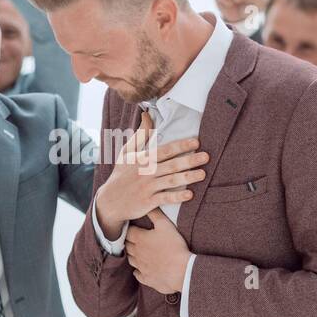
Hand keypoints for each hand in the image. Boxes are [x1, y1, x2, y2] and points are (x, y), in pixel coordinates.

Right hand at [95, 111, 207, 236]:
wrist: (109, 201)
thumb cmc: (120, 175)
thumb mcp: (126, 152)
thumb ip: (139, 135)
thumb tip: (146, 114)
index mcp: (141, 159)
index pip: (164, 150)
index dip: (180, 146)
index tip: (196, 142)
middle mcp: (145, 172)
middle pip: (171, 165)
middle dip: (189, 160)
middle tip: (206, 157)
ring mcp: (147, 187)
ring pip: (170, 181)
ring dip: (188, 177)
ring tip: (203, 174)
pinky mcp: (148, 202)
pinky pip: (165, 199)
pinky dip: (177, 197)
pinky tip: (190, 195)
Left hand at [125, 209, 190, 294]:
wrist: (182, 270)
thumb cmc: (174, 246)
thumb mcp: (166, 225)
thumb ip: (155, 214)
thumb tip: (149, 205)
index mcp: (139, 239)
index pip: (128, 232)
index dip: (131, 229)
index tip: (134, 227)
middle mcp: (136, 253)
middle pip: (128, 245)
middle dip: (130, 241)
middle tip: (136, 238)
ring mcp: (140, 267)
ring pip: (131, 260)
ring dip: (133, 255)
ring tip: (139, 252)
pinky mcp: (146, 278)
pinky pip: (138, 274)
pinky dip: (139, 270)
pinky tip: (143, 268)